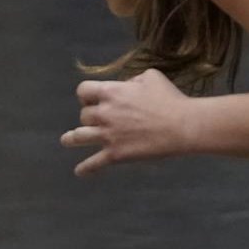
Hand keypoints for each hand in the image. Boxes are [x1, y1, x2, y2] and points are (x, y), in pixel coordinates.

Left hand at [60, 69, 194, 175]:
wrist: (182, 126)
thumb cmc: (169, 99)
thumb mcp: (150, 77)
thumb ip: (132, 80)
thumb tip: (125, 86)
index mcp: (111, 93)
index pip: (83, 91)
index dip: (86, 95)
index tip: (91, 99)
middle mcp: (104, 114)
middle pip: (84, 115)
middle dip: (90, 116)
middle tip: (98, 120)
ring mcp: (108, 135)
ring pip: (80, 136)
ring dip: (71, 138)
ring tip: (66, 140)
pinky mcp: (116, 154)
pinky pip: (95, 162)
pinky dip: (85, 168)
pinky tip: (79, 172)